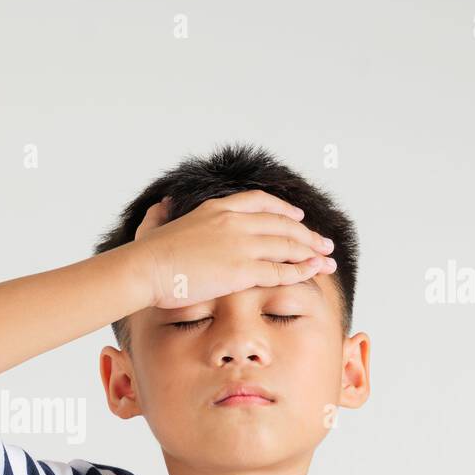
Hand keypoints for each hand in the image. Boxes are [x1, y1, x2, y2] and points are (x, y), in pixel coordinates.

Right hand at [128, 190, 335, 309]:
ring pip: (288, 245)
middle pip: (283, 224)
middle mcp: (234, 221)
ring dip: (312, 252)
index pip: (261, 202)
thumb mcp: (154, 224)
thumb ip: (160, 214)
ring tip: (328, 259)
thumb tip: (160, 205)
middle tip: (324, 243)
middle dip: (307, 234)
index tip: (298, 216)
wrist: (146, 268)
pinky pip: (281, 269)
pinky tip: (314, 272)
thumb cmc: (147, 253)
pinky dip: (301, 270)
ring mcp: (241, 244)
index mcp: (217, 209)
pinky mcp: (243, 269)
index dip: (284, 210)